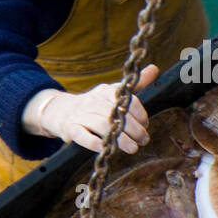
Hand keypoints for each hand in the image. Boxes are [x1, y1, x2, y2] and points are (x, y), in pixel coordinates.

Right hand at [22, 65, 158, 152]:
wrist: (62, 111)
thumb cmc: (95, 104)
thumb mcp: (114, 93)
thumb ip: (135, 85)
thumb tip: (155, 68)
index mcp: (106, 91)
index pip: (126, 100)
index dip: (139, 114)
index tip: (146, 125)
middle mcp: (93, 100)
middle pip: (115, 114)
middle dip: (133, 129)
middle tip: (144, 140)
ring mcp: (81, 114)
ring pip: (102, 125)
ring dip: (120, 139)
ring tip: (133, 148)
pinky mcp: (71, 128)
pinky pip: (82, 136)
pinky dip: (93, 142)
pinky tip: (105, 149)